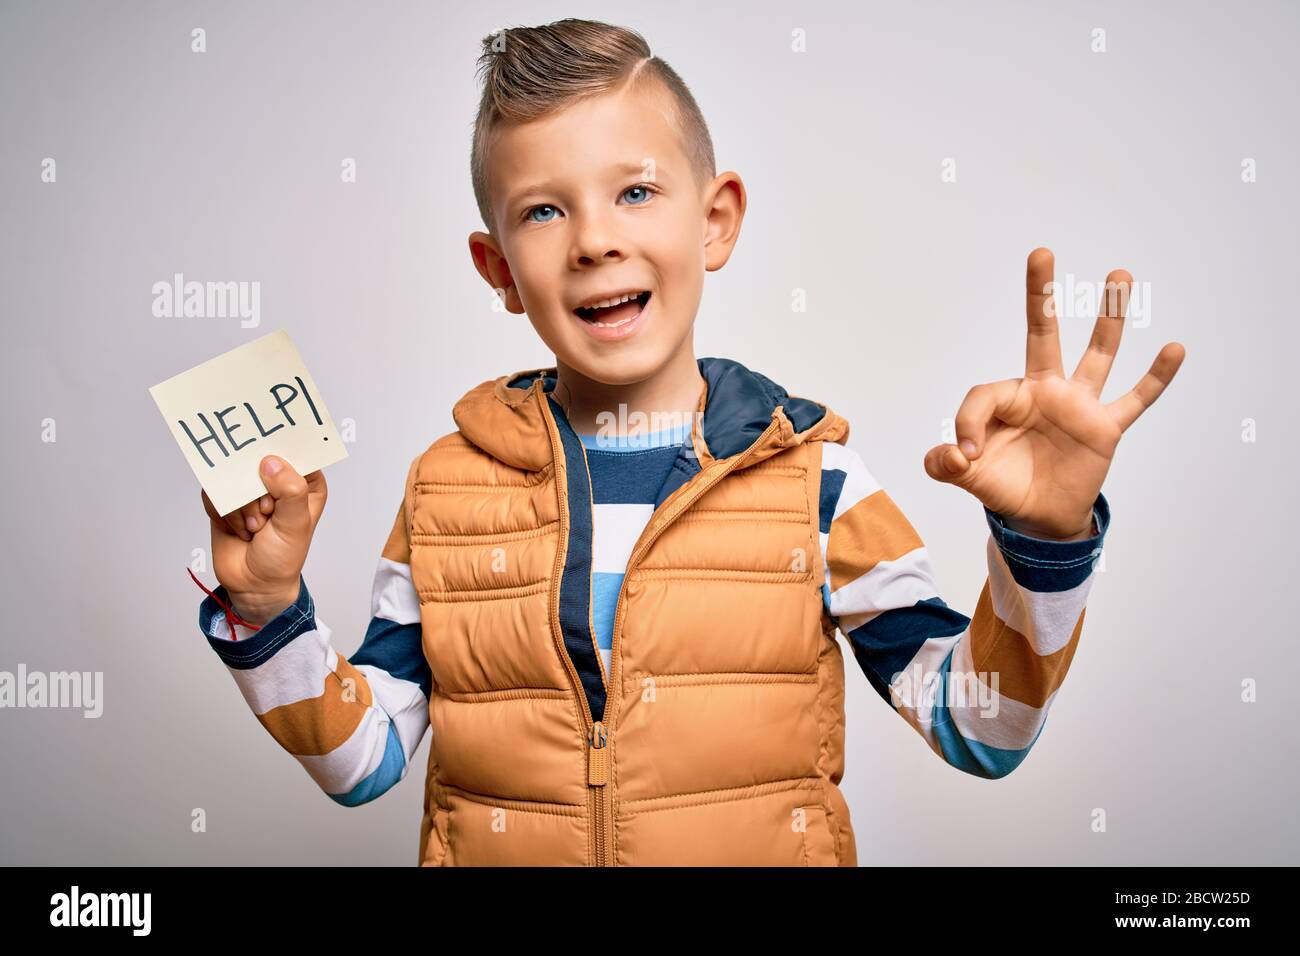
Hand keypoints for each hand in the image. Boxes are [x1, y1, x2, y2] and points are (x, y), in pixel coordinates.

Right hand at [201, 455, 327, 623]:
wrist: (254, 584)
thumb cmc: (282, 557)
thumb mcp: (295, 524)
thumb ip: (290, 491)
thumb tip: (271, 463)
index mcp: (306, 482)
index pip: (296, 451)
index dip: (283, 455)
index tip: (272, 465)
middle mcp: (279, 481)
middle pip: (259, 460)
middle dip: (258, 489)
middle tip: (266, 512)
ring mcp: (251, 489)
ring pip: (235, 476)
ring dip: (242, 506)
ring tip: (255, 528)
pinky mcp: (227, 498)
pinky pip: (216, 491)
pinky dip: (225, 513)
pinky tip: (239, 530)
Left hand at [923, 247, 1184, 539]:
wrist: (1038, 517)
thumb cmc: (1003, 485)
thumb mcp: (966, 476)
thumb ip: (945, 464)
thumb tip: (951, 454)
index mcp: (1009, 398)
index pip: (985, 394)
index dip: (968, 423)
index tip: (965, 455)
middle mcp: (1046, 391)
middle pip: (1042, 334)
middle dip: (1040, 296)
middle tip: (1040, 253)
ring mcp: (1078, 406)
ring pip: (1096, 354)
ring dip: (1108, 318)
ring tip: (1118, 276)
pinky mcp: (1104, 428)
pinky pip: (1135, 399)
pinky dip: (1155, 378)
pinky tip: (1175, 349)